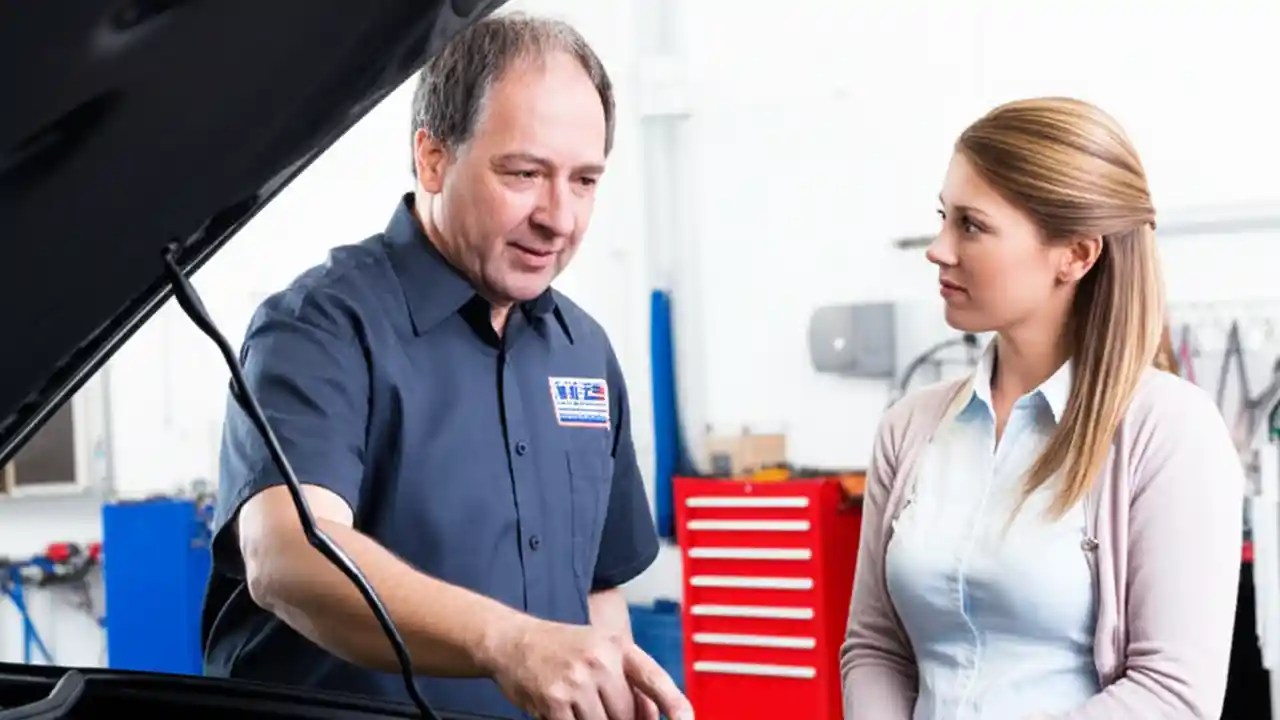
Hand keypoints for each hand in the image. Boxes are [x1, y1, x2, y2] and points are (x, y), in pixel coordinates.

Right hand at [485, 615, 691, 719]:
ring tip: (578, 708)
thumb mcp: (598, 652)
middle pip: (627, 715)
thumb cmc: (560, 648)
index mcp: (617, 646)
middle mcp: (600, 661)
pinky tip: (563, 713)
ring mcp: (576, 681)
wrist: (512, 641)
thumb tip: (652, 717)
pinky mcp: (554, 701)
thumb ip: (628, 681)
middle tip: (598, 709)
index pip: (654, 679)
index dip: (675, 704)